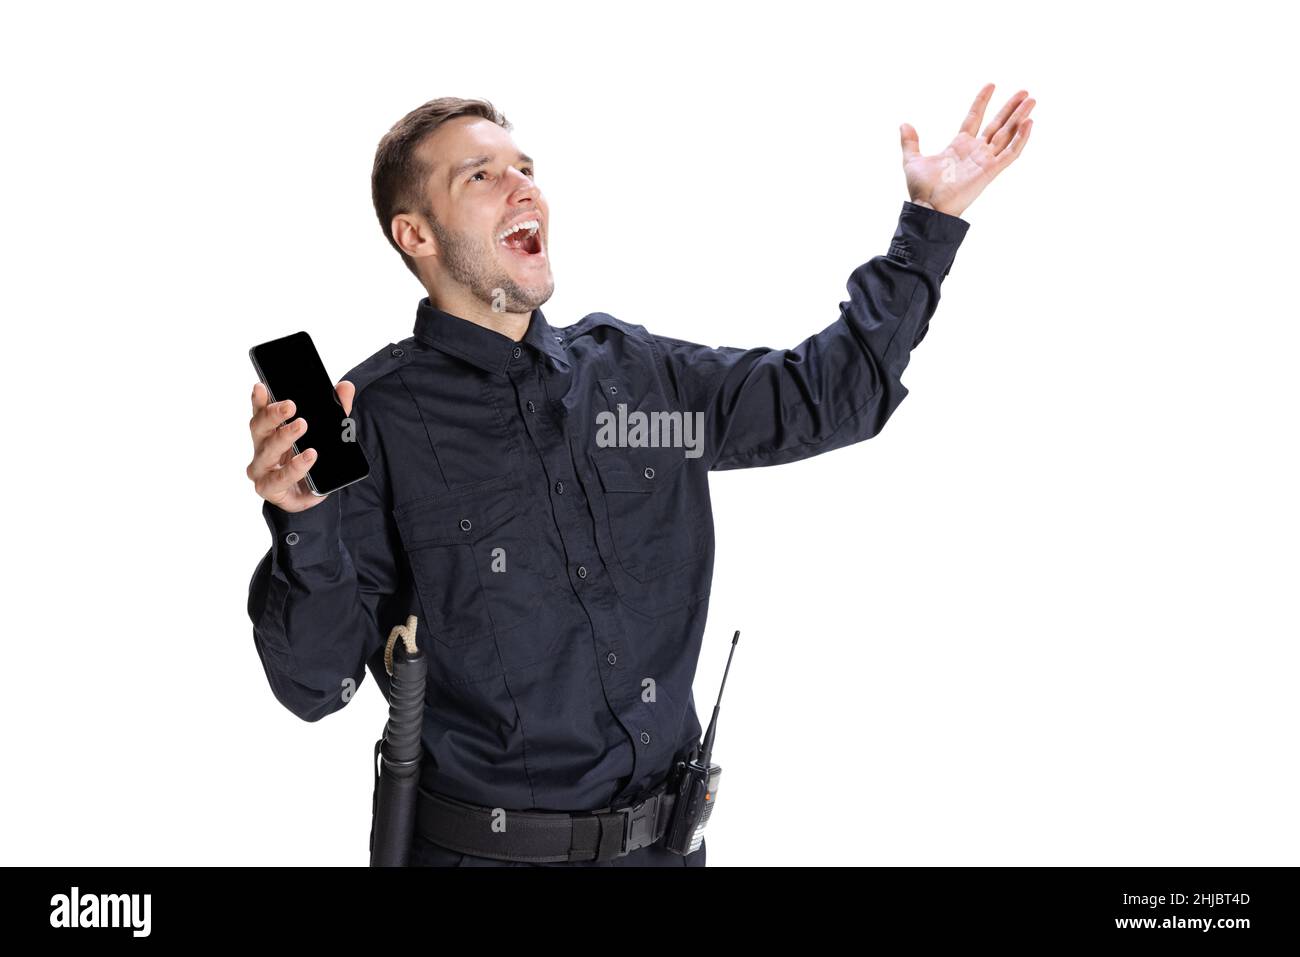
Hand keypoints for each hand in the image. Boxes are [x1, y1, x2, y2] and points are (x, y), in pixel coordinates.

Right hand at [247, 380, 355, 511]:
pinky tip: (309, 456)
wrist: (312, 492)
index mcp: (270, 431)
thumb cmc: (310, 458)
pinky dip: (295, 467)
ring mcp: (262, 469)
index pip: (261, 411)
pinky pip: (280, 478)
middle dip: (273, 414)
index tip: (261, 386)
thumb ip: (337, 410)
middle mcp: (261, 448)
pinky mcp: (270, 489)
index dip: (259, 399)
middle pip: (259, 427)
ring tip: (302, 425)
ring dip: (284, 436)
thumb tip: (346, 387)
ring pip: (268, 451)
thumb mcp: (326, 432)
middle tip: (290, 405)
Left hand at [900, 83, 1034, 218]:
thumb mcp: (912, 160)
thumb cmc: (921, 189)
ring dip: (1020, 118)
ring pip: (1007, 134)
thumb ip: (910, 142)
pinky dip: (1020, 139)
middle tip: (1025, 92)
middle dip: (1011, 108)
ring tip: (1031, 100)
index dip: (982, 101)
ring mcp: (984, 160)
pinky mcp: (990, 171)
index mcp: (959, 145)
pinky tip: (1029, 123)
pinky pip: (1010, 153)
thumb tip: (903, 124)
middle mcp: (975, 151)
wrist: (928, 207)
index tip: (991, 85)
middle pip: (997, 124)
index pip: (974, 118)